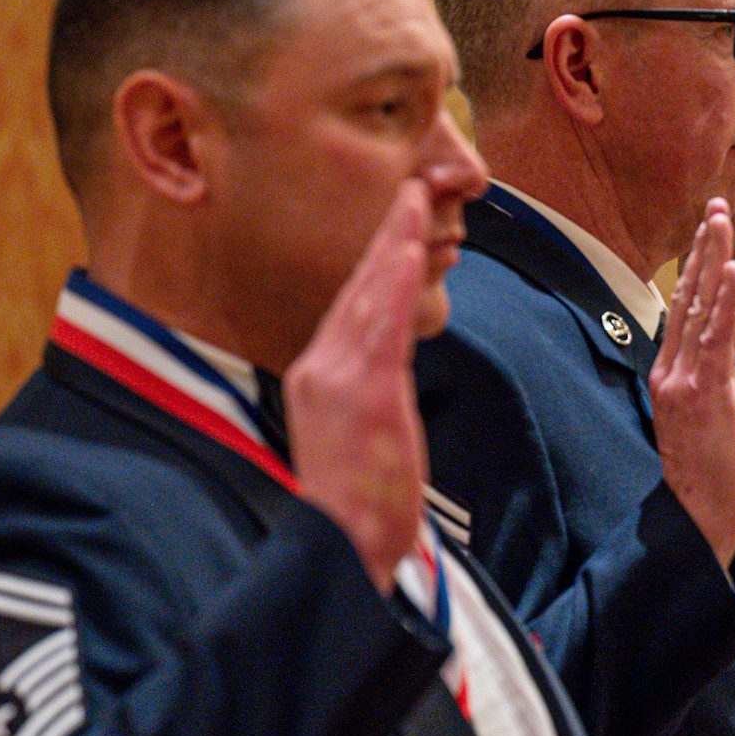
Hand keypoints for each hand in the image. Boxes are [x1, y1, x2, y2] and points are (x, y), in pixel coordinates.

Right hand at [288, 180, 434, 593]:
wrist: (340, 546)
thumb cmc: (357, 504)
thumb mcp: (359, 436)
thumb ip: (370, 395)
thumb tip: (389, 373)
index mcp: (318, 377)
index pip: (350, 306)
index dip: (375, 262)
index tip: (397, 226)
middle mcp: (321, 368)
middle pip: (357, 288)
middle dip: (386, 236)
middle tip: (414, 189)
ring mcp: (338, 379)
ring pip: (370, 297)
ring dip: (394, 244)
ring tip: (416, 202)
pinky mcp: (364, 396)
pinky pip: (383, 328)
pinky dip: (394, 285)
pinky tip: (408, 251)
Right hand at [651, 199, 734, 564]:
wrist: (700, 518)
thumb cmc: (708, 476)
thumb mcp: (700, 421)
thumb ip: (698, 388)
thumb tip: (700, 370)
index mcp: (670, 375)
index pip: (682, 310)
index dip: (696, 268)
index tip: (708, 233)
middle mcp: (669, 371)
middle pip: (685, 297)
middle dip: (702, 248)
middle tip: (716, 204)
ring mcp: (681, 381)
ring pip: (697, 307)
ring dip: (712, 259)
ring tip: (725, 218)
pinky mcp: (702, 394)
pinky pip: (715, 337)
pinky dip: (724, 300)